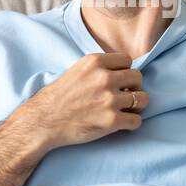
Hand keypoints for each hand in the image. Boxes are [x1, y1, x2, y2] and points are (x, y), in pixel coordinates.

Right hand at [14, 52, 147, 151]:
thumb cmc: (57, 98)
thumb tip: (122, 72)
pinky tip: (123, 124)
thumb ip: (98, 68)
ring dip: (137, 105)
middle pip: (138, 77)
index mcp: (95, 62)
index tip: (119, 81)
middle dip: (134, 87)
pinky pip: (136, 121)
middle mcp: (104, 78)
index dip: (125, 71)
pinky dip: (132, 124)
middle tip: (125, 96)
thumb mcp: (77, 71)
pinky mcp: (111, 121)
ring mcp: (109, 100)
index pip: (127, 60)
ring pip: (143, 99)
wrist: (43, 121)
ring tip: (128, 110)